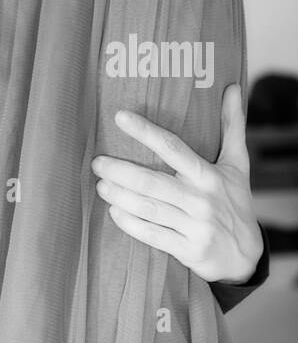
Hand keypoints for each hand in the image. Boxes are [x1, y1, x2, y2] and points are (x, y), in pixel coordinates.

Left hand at [91, 85, 262, 283]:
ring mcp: (193, 226)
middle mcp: (200, 200)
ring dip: (119, 196)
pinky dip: (129, 223)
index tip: (120, 117)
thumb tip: (233, 87)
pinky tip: (114, 211)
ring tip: (100, 184)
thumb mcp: (238, 164)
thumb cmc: (236, 201)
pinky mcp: (186, 249)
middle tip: (96, 161)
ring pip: (148, 208)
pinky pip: (152, 235)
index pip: (173, 148)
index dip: (145, 132)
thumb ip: (233, 125)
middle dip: (120, 170)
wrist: (246, 255)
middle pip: (152, 182)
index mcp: (209, 175)